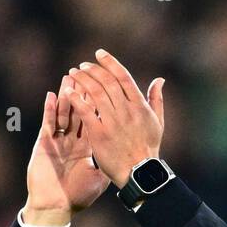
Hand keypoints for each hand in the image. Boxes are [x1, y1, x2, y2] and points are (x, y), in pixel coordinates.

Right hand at [25, 74, 111, 220]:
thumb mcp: (99, 178)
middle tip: (89, 73)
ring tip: (70, 77)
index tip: (108, 87)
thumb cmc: (77, 196)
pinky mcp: (44, 145)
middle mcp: (72, 140)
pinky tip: (53, 95)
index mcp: (87, 146)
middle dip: (84, 93)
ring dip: (67, 95)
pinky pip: (49, 124)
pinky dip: (50, 109)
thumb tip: (127, 151)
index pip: (96, 119)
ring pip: (64, 113)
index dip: (101, 104)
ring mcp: (58, 141)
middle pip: (80, 111)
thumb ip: (110, 161)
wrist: (55, 208)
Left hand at [67, 49, 164, 187]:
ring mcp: (113, 122)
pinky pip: (86, 112)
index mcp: (139, 105)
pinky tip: (67, 92)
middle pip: (107, 82)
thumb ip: (156, 99)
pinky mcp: (100, 134)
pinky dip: (76, 100)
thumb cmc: (148, 149)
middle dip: (93, 70)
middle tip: (82, 65)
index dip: (110, 62)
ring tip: (73, 74)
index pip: (123, 77)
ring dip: (83, 80)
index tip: (99, 53)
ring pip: (95, 93)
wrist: (139, 173)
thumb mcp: (158, 122)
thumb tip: (159, 79)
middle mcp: (126, 110)